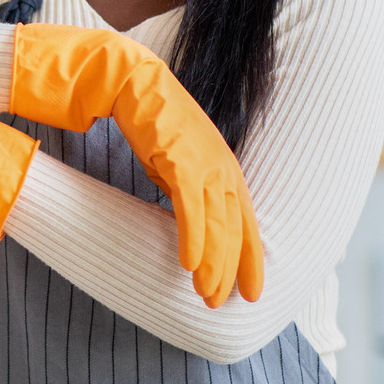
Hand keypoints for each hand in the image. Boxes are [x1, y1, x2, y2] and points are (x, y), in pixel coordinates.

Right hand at [9, 22, 262, 306]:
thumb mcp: (178, 162)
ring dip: (212, 263)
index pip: (247, 222)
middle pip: (234, 229)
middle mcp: (223, 167)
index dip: (250, 259)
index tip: (250, 292)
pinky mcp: (180, 159)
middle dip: (230, 270)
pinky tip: (189, 264)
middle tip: (218, 302)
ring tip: (204, 294)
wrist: (132, 81)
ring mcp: (205, 162)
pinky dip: (193, 237)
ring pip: (217, 224)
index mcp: (227, 169)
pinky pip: (190, 207)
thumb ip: (189, 189)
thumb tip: (190, 220)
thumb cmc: (153, 121)